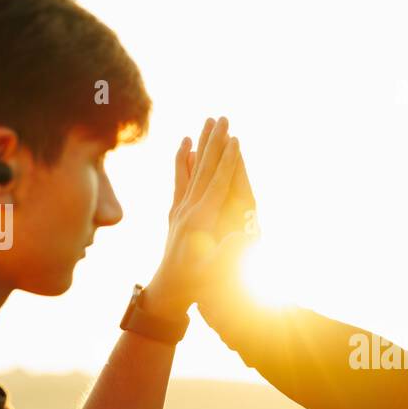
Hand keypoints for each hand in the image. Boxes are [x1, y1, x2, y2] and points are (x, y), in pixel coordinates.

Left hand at [142, 116, 253, 318]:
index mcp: (199, 221)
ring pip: (193, 168)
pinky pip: (180, 179)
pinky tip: (186, 143)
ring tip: (207, 121)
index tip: (235, 139)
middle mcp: (187, 209)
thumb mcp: (213, 273)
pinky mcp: (176, 210)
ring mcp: (180, 208)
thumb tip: (239, 236)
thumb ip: (226, 255)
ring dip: (202, 142)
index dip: (227, 162)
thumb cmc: (196, 285)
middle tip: (223, 117)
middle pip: (204, 168)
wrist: (167, 291)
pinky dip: (183, 159)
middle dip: (215, 142)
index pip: (216, 184)